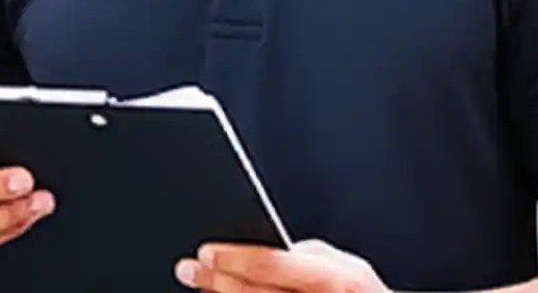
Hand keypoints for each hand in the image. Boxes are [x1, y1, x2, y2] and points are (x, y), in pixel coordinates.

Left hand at [175, 239, 389, 292]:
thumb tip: (274, 248)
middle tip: (188, 268)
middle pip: (255, 292)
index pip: (271, 264)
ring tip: (203, 286)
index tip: (206, 252)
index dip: (234, 258)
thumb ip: (310, 255)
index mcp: (333, 279)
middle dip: (217, 279)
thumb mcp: (349, 268)